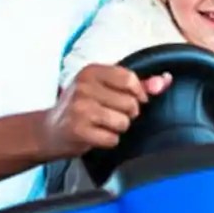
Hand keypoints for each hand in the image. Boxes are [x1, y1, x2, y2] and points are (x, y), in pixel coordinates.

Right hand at [40, 64, 171, 157]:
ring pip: (123, 122)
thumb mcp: (105, 89)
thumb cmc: (80, 107)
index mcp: (91, 71)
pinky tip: (95, 136)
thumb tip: (165, 80)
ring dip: (118, 129)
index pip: (129, 78)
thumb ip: (137, 85)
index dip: (139, 93)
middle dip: (127, 114)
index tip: (134, 100)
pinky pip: (112, 139)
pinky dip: (108, 141)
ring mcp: (79, 108)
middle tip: (109, 115)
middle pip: (130, 103)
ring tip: (102, 125)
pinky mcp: (78, 130)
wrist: (48, 131)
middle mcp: (84, 87)